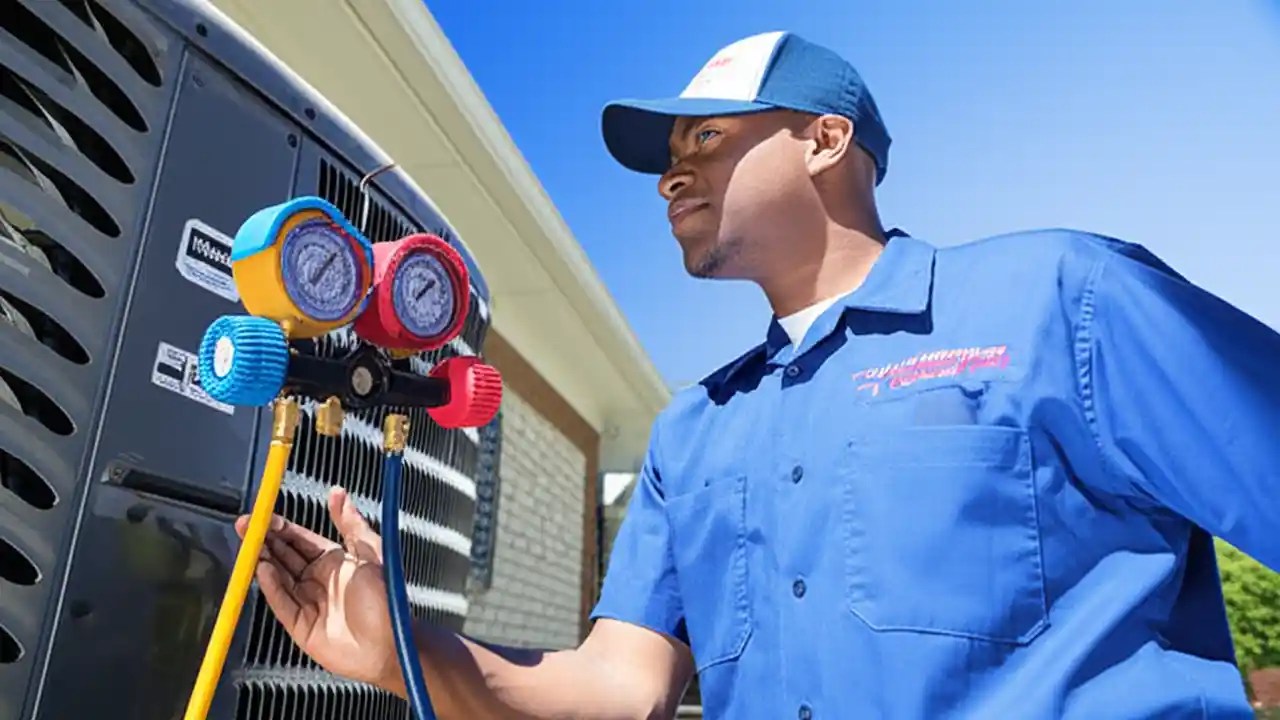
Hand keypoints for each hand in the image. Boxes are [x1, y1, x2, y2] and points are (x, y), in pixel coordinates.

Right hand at [235, 486, 398, 688]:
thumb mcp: (371, 553)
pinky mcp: (299, 624)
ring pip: (278, 576)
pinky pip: (280, 601)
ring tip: (250, 542)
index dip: (282, 528)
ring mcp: (306, 601)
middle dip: (265, 539)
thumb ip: (351, 523)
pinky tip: (262, 568)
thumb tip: (339, 493)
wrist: (390, 644)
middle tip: (247, 524)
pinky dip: (270, 585)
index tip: (266, 515)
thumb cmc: (387, 601)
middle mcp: (317, 580)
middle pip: (283, 555)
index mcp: (333, 561)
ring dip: (263, 559)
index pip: (300, 540)